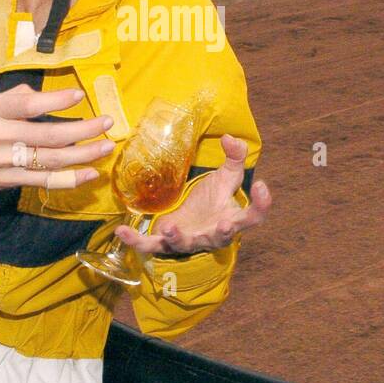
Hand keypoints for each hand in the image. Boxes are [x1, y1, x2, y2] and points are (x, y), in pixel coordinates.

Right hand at [0, 84, 113, 201]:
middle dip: (83, 130)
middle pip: (47, 136)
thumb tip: (39, 94)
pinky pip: (43, 181)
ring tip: (106, 146)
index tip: (80, 95)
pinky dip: (69, 179)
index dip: (56, 101)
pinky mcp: (7, 182)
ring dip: (83, 155)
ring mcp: (3, 163)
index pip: (28, 105)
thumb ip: (10, 99)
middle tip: (107, 123)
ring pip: (50, 160)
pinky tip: (89, 173)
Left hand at [113, 134, 271, 256]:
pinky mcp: (165, 243)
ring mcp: (188, 240)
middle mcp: (213, 234)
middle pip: (222, 236)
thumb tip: (230, 137)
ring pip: (184, 243)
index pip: (255, 215)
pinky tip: (121, 232)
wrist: (189, 219)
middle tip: (225, 224)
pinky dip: (135, 241)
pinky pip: (150, 245)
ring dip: (177, 237)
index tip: (261, 186)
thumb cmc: (211, 200)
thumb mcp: (225, 177)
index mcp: (233, 218)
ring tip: (169, 228)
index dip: (262, 204)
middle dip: (223, 232)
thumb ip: (233, 157)